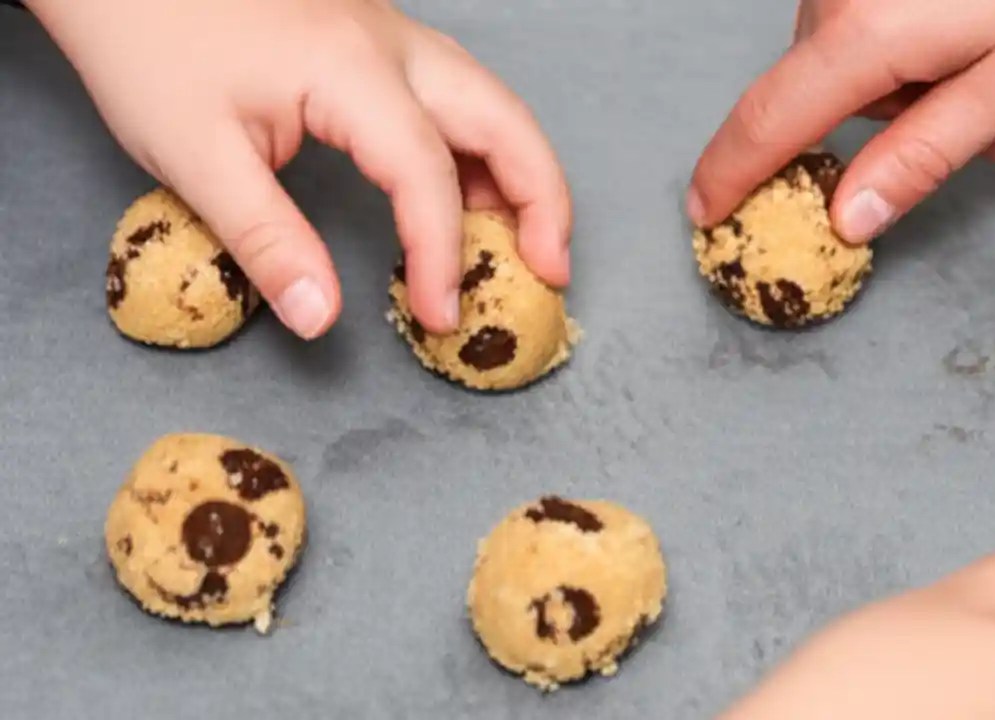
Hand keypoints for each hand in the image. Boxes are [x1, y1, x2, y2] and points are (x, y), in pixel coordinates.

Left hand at [28, 0, 570, 338]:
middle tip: (550, 273)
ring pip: (492, 103)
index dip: (442, 254)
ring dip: (521, 173)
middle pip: (505, 121)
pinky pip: (460, 97)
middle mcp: (392, 45)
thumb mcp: (196, 155)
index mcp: (351, 70)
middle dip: (544, 201)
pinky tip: (471, 195)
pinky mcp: (377, 41)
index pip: (427, 174)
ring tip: (523, 246)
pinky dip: (484, 151)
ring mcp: (390, 35)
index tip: (437, 315)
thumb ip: (266, 241)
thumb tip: (321, 318)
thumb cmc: (146, 43)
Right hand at [689, 0, 994, 243]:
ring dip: (896, 78)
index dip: (730, 174)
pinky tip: (957, 31)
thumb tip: (846, 219)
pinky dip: (898, 40)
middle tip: (981, 128)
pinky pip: (856, 17)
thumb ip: (920, 157)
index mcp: (863, 36)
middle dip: (882, 121)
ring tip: (981, 66)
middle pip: (816, 92)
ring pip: (840, 56)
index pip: (769, 121)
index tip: (704, 213)